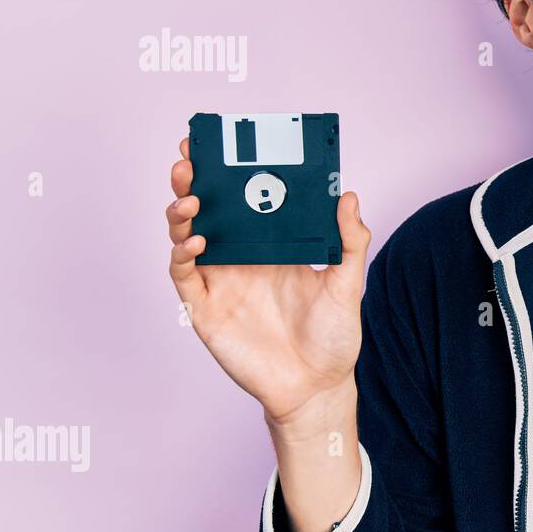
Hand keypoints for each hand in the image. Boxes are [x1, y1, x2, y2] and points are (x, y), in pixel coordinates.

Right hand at [166, 137, 371, 427]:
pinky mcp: (205, 308)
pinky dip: (183, 254)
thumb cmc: (334, 336)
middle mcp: (241, 257)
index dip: (228, 171)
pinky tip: (195, 241)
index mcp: (272, 245)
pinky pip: (184, 275)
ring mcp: (220, 281)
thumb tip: (347, 194)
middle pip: (208, 209)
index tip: (219, 143)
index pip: (244, 199)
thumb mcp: (349, 284)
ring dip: (181, 212)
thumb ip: (350, 242)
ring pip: (186, 235)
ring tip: (190, 197)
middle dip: (194, 180)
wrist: (316, 388)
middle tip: (190, 156)